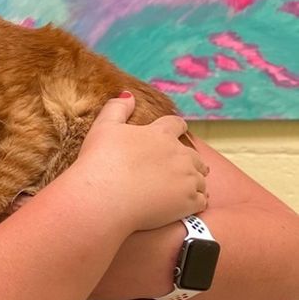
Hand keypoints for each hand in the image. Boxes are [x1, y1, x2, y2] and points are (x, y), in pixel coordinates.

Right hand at [71, 93, 207, 232]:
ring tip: (179, 189)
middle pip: (194, 154)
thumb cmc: (99, 163)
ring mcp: (186, 179)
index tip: (174, 132)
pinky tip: (184, 205)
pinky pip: (201, 200)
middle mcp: (179, 154)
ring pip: (200, 178)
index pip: (176, 124)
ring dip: (193, 181)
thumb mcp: (102, 128)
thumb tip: (128, 94)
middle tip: (176, 169)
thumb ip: (116, 108)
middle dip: (187, 160)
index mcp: (160, 134)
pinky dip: (195, 201)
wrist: (102, 200)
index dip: (176, 127)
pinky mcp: (188, 202)